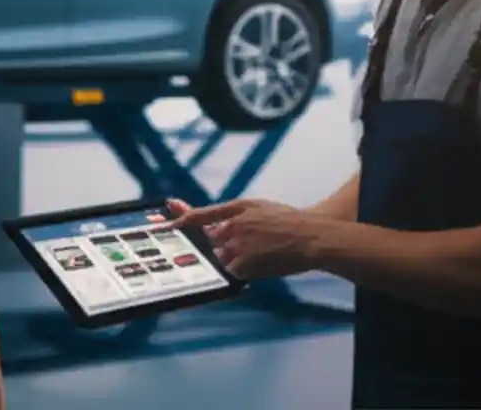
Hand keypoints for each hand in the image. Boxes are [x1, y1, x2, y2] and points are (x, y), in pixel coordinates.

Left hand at [168, 198, 321, 278]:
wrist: (310, 236)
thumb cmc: (290, 222)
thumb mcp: (261, 209)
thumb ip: (236, 216)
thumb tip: (216, 229)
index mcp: (238, 209)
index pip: (202, 214)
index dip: (184, 218)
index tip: (170, 223)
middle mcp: (232, 225)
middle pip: (214, 240)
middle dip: (224, 245)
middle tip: (252, 244)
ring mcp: (236, 246)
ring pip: (222, 258)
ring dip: (234, 259)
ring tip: (263, 252)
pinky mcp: (241, 264)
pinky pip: (234, 271)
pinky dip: (244, 270)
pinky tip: (264, 262)